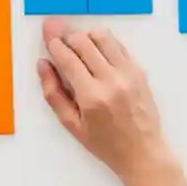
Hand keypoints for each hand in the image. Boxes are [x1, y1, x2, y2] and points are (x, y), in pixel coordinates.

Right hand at [36, 17, 177, 185]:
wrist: (143, 152)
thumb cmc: (106, 143)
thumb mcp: (72, 125)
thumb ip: (54, 93)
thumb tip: (43, 65)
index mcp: (91, 97)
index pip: (68, 59)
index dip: (54, 43)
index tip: (47, 34)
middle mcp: (111, 81)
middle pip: (84, 42)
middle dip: (67, 35)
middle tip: (57, 33)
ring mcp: (128, 74)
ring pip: (103, 37)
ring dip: (86, 35)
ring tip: (77, 42)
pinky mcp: (139, 72)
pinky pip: (118, 46)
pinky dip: (104, 42)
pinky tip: (96, 49)